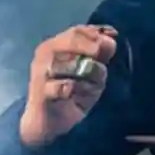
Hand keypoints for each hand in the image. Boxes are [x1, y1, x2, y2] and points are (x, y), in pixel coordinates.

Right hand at [19, 24, 116, 147]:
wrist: (48, 123)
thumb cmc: (70, 93)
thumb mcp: (89, 70)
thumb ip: (99, 51)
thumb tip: (112, 34)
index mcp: (54, 45)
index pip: (78, 31)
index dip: (97, 35)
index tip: (112, 43)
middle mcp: (45, 54)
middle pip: (75, 42)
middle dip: (95, 53)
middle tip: (101, 68)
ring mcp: (42, 72)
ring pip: (77, 65)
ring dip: (91, 79)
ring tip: (90, 89)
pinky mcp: (42, 92)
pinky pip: (68, 86)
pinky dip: (79, 92)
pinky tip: (77, 98)